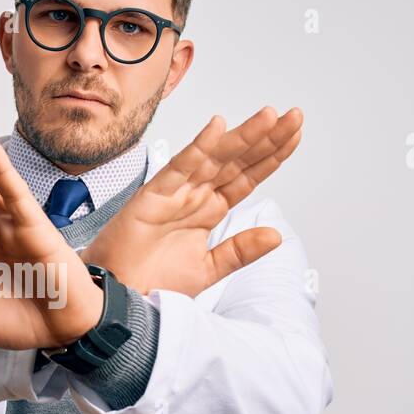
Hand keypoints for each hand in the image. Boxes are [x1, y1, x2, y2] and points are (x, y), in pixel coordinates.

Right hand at [80, 106, 302, 295]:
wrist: (118, 298)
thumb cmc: (152, 282)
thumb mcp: (208, 270)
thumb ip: (240, 250)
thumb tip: (276, 235)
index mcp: (208, 211)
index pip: (247, 177)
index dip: (271, 156)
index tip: (294, 135)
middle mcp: (194, 197)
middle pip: (237, 161)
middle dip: (266, 138)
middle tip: (293, 116)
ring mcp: (175, 193)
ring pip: (214, 158)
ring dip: (241, 136)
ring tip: (269, 116)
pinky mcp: (152, 196)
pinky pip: (180, 167)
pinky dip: (198, 147)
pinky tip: (217, 128)